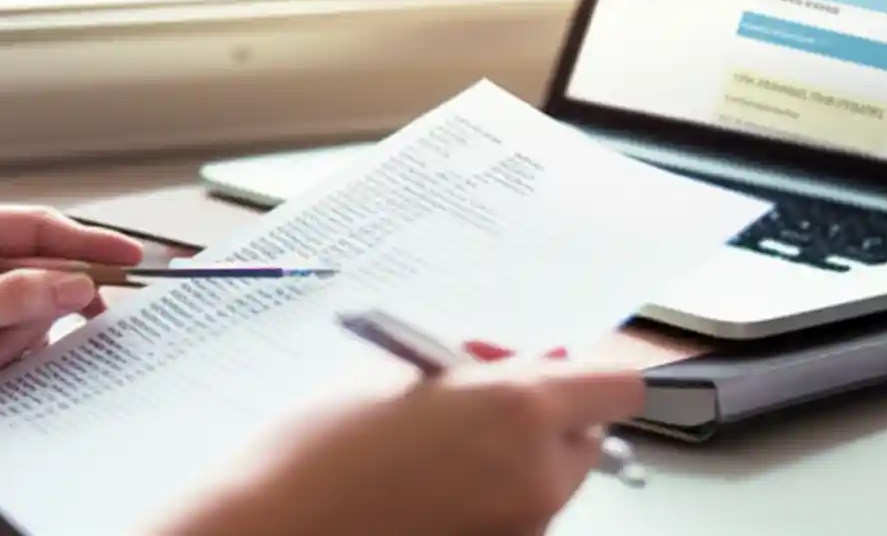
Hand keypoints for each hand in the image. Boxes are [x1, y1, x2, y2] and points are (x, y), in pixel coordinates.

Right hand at [154, 357, 642, 535]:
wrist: (270, 531)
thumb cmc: (315, 451)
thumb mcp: (399, 376)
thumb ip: (472, 370)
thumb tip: (510, 368)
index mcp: (517, 411)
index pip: (616, 385)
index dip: (588, 372)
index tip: (560, 367)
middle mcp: (534, 476)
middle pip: (585, 435)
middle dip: (543, 412)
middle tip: (479, 395)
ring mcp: (520, 528)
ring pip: (548, 477)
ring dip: (513, 452)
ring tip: (437, 442)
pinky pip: (515, 513)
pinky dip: (489, 493)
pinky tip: (428, 482)